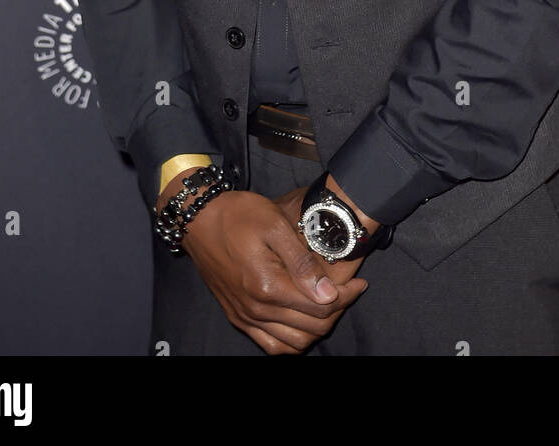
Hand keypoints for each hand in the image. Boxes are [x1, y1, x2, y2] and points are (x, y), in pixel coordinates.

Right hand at [173, 185, 368, 354]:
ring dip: (316, 327)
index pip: (321, 307)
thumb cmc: (238, 214)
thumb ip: (302, 262)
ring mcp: (245, 317)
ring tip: (327, 303)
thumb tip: (328, 294)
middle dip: (337, 311)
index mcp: (268, 287)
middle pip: (311, 328)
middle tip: (347, 290)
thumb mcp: (274, 225)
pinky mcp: (237, 317)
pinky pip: (270, 345)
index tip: (360, 283)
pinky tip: (301, 321)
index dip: (347, 297)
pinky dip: (291, 341)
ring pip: (293, 343)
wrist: (198, 218)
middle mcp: (256, 309)